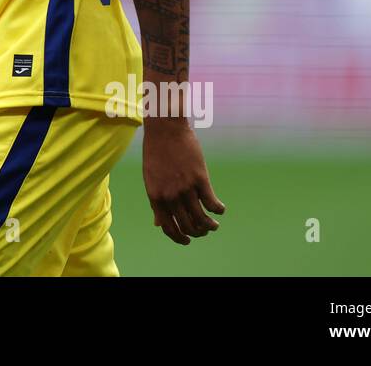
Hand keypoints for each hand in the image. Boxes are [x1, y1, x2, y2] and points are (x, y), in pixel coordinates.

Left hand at [142, 119, 225, 244]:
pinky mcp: (200, 179)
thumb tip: (158, 224)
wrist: (165, 128)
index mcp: (155, 196)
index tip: (187, 241)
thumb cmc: (156, 151)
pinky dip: (218, 210)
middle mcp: (170, 196)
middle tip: (203, 231)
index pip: (168, 227)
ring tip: (214, 225)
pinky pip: (212, 203)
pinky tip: (221, 209)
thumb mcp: (150, 178)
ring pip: (201, 219)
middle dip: (197, 233)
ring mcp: (185, 188)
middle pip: (187, 226)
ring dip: (209, 226)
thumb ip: (156, 201)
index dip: (179, 238)